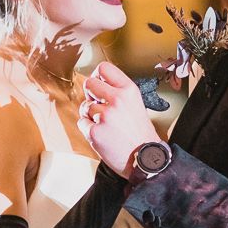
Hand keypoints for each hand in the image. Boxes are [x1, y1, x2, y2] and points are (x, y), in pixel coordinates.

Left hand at [80, 63, 160, 177]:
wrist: (146, 159)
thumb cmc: (140, 134)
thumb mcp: (135, 104)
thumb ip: (118, 92)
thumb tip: (96, 84)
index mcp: (128, 90)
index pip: (104, 68)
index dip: (97, 76)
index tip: (98, 85)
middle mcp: (117, 99)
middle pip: (89, 84)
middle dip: (90, 95)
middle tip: (99, 107)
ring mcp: (105, 116)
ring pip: (84, 106)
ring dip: (90, 116)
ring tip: (105, 126)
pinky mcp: (95, 131)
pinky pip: (82, 123)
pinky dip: (89, 130)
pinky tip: (103, 135)